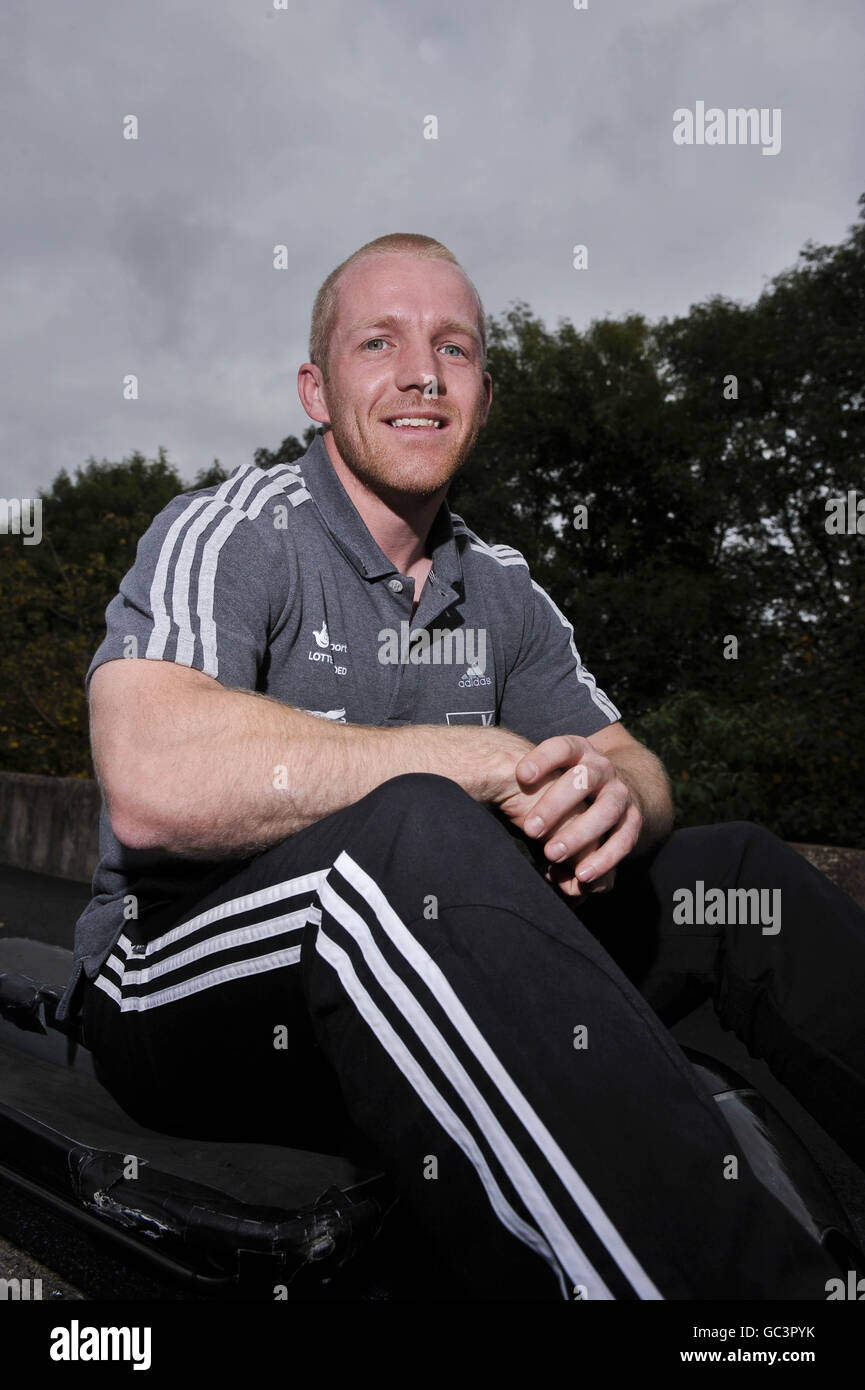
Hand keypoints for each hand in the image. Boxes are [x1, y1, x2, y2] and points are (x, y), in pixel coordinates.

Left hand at [495, 734, 642, 897]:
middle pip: (583, 779)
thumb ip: (526, 781)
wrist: (615, 788)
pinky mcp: (633, 820)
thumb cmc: (565, 783)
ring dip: (579, 834)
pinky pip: (624, 839)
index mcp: (578, 750)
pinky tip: (583, 875)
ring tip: (553, 855)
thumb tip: (481, 789)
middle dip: (556, 804)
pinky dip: (605, 858)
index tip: (520, 776)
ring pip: (605, 810)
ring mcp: (620, 793)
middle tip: (530, 829)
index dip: (543, 759)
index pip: (562, 747)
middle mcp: (602, 768)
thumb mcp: (549, 773)